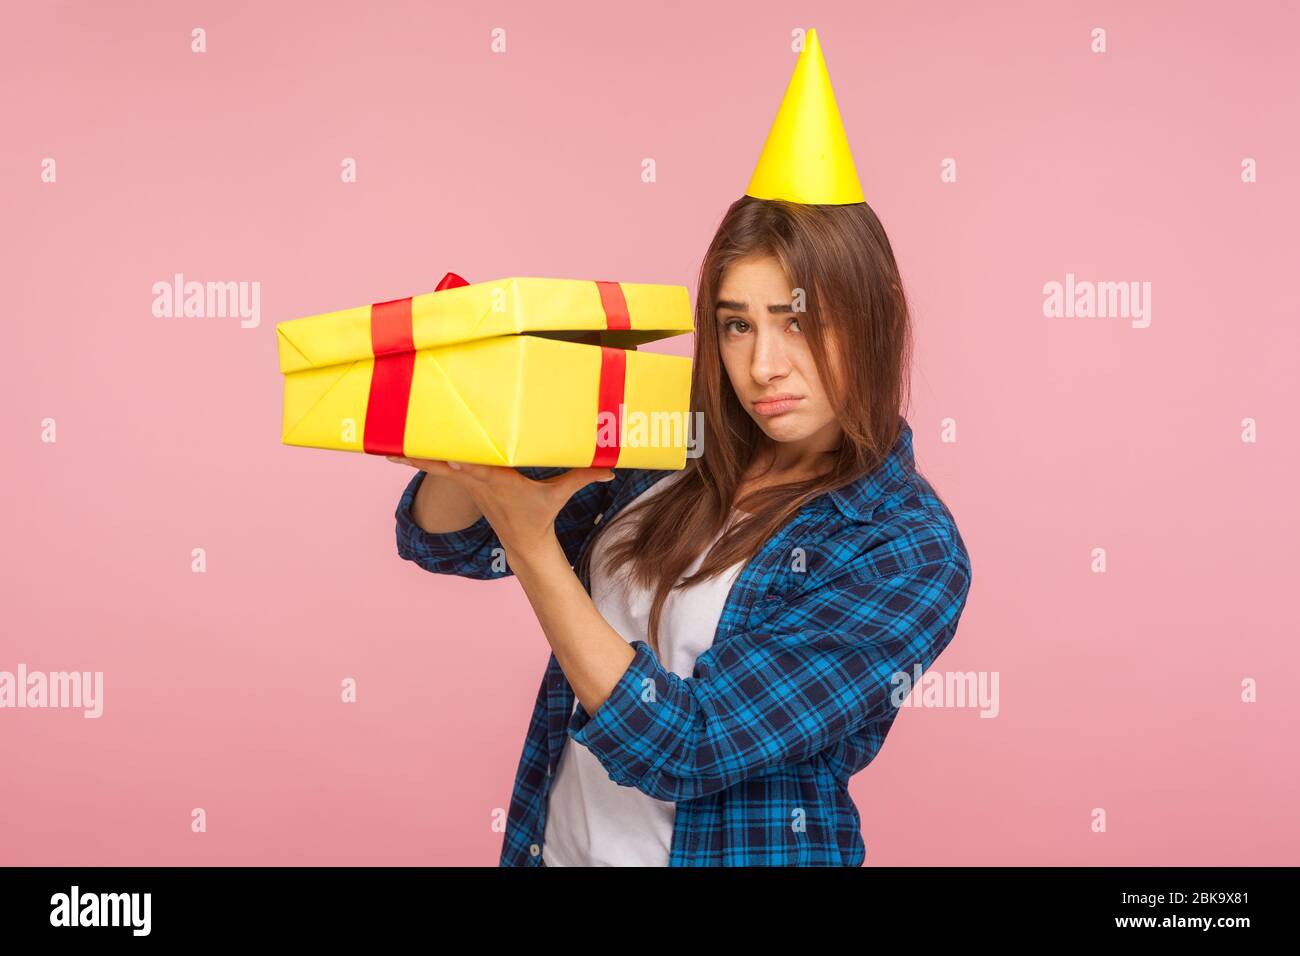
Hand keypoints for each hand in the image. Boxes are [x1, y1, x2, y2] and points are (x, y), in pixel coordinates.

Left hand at [387, 456, 613, 563]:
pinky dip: (414, 458)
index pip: (482, 471)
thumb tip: (612, 466)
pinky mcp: (463, 481)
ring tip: (382, 445)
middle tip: (398, 445)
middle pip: (448, 466)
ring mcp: (468, 482)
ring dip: (410, 456)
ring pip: (435, 466)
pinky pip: (435, 467)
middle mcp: (478, 481)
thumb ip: (583, 477)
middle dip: (426, 455)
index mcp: (500, 482)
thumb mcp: (560, 495)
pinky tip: (390, 451)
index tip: (452, 458)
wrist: (521, 541)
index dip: (467, 465)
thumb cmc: (539, 513)